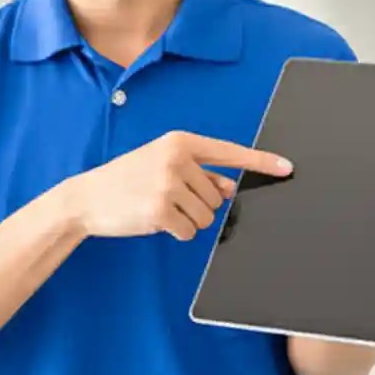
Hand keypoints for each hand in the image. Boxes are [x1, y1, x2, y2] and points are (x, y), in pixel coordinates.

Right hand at [65, 130, 292, 240]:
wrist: (87, 197)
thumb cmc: (128, 179)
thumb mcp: (164, 165)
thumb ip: (199, 172)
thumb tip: (230, 187)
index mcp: (180, 142)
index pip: (230, 152)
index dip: (261, 162)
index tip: (287, 168)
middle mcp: (177, 159)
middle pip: (218, 195)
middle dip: (198, 203)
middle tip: (167, 197)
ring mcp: (169, 184)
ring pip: (206, 215)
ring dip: (188, 219)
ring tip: (160, 207)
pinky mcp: (161, 209)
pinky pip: (189, 231)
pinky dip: (176, 232)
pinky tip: (154, 220)